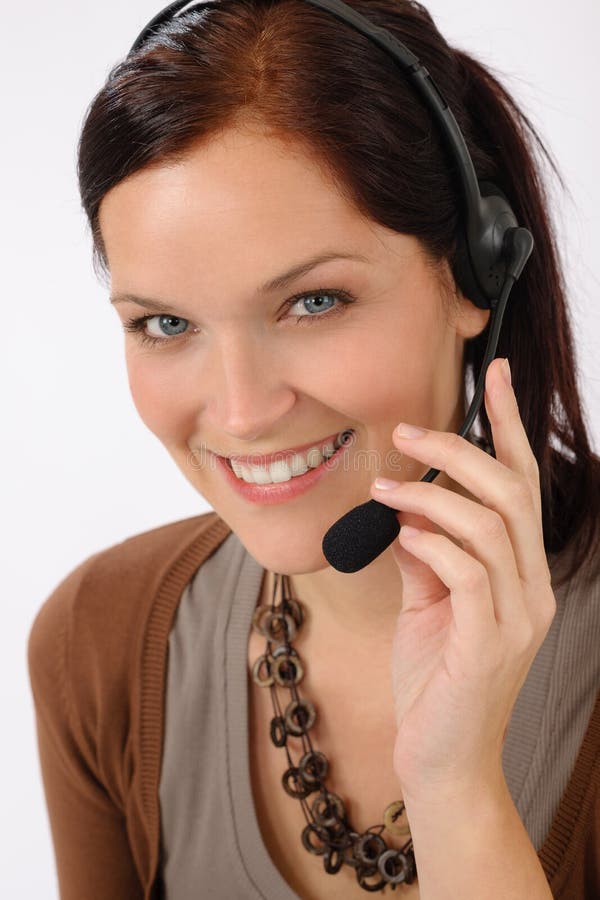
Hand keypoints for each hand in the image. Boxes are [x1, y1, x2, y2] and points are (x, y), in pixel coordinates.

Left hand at [369, 357, 556, 802]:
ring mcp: (518, 618)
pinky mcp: (491, 644)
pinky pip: (468, 572)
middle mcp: (532, 589)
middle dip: (458, 451)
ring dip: (433, 495)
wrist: (440, 760)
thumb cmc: (434, 679)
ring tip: (385, 488)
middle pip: (511, 493)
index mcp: (520, 573)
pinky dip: (432, 541)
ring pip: (491, 525)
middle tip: (405, 434)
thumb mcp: (427, 603)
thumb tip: (405, 505)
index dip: (510, 426)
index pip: (524, 484)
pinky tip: (400, 537)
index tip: (497, 375)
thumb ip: (425, 553)